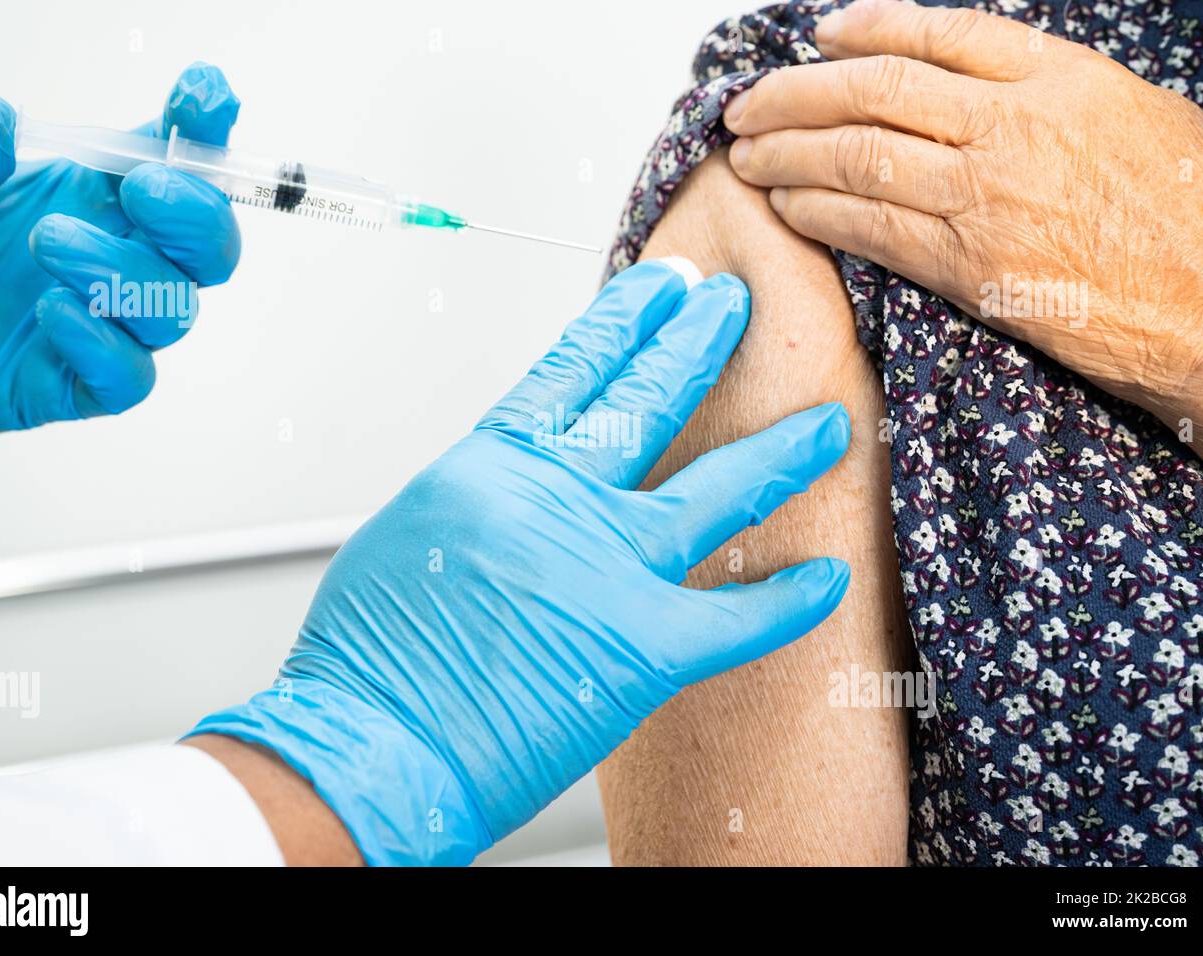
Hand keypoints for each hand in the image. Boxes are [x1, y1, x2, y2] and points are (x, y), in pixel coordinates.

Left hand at [0, 62, 241, 434]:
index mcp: (94, 200)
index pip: (177, 163)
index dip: (202, 130)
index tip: (201, 97)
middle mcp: (114, 261)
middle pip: (211, 249)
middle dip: (196, 218)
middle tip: (139, 191)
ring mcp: (102, 327)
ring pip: (174, 311)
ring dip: (125, 272)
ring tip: (46, 243)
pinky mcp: (74, 386)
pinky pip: (130, 380)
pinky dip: (105, 346)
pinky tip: (53, 312)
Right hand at [189, 260, 851, 864]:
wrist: (373, 744)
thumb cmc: (372, 657)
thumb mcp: (412, 534)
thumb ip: (482, 499)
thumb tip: (518, 487)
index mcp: (494, 466)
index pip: (575, 369)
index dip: (626, 321)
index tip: (662, 287)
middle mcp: (560, 500)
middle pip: (650, 400)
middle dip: (699, 342)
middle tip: (735, 305)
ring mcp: (609, 566)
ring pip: (719, 488)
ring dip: (781, 451)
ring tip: (829, 418)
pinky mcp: (643, 646)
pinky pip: (738, 617)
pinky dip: (788, 602)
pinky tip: (829, 579)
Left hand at [725, 0, 1202, 477]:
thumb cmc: (1190, 215)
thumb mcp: (1134, 115)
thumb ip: (1049, 91)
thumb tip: (976, 82)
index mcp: (1057, 78)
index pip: (935, 35)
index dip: (865, 31)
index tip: (821, 38)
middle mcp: (1011, 127)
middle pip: (875, 90)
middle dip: (796, 94)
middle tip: (750, 104)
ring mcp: (985, 196)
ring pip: (858, 155)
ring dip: (788, 152)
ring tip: (747, 153)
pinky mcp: (968, 266)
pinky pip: (871, 227)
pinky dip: (818, 211)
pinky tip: (786, 202)